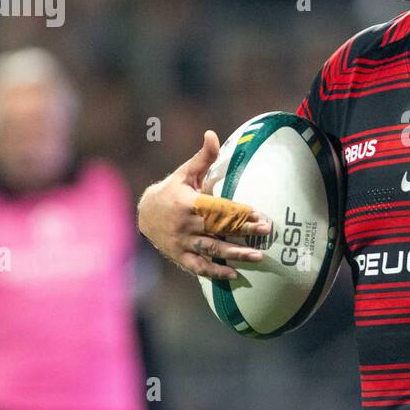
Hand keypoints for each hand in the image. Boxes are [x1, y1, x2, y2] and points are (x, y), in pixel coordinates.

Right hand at [137, 130, 270, 280]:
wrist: (143, 214)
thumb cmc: (171, 190)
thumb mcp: (185, 173)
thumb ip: (203, 157)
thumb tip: (213, 134)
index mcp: (187, 202)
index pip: (217, 208)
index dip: (238, 212)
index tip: (258, 213)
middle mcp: (185, 224)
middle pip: (219, 229)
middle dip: (244, 231)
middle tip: (267, 232)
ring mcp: (182, 242)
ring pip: (212, 249)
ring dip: (236, 254)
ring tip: (258, 256)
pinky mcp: (179, 256)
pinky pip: (198, 266)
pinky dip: (215, 272)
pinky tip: (234, 275)